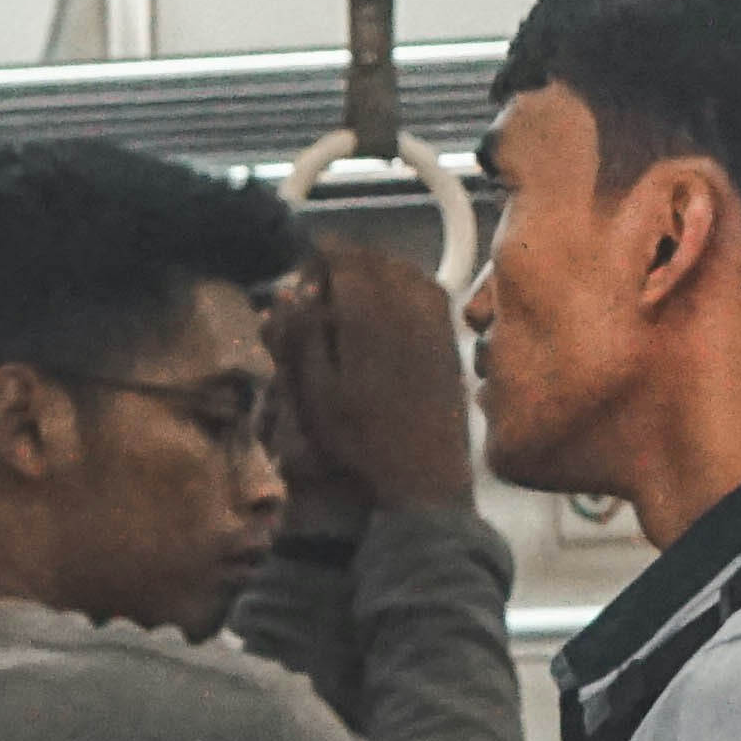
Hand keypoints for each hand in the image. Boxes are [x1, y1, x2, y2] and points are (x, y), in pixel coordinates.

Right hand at [269, 243, 476, 519]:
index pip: (342, 257)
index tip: (301, 279)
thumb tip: (288, 292)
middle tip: (322, 290)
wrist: (424, 482)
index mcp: (369, 316)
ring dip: (376, 273)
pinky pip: (431, 292)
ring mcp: (437, 322)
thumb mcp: (314, 395)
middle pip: (375, 258)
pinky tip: (389, 316)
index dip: (317, 259)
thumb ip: (298, 338)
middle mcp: (408, 308)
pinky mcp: (452, 340)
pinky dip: (406, 290)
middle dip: (345, 264)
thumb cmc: (360, 443)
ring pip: (405, 270)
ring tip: (353, 299)